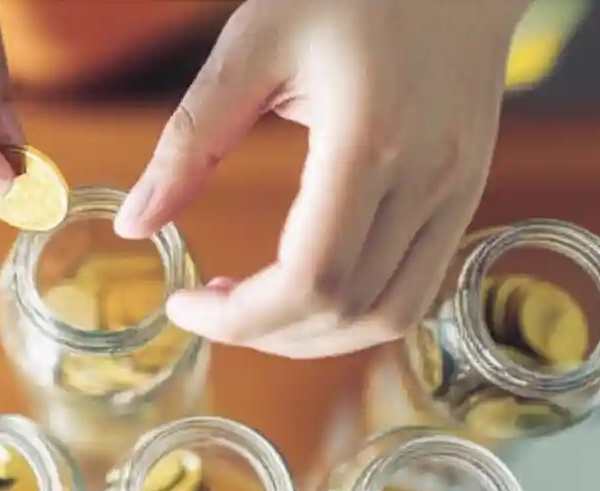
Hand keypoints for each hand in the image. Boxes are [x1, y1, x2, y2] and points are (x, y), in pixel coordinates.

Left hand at [115, 0, 529, 357]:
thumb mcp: (253, 46)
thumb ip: (189, 141)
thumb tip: (134, 227)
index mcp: (367, 142)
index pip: (310, 280)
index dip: (241, 318)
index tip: (187, 304)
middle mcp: (425, 181)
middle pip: (346, 312)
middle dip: (266, 333)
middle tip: (210, 308)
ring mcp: (456, 195)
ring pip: (389, 318)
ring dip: (313, 336)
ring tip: (256, 309)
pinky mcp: (465, 197)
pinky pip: (415, 291)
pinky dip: (355, 312)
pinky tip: (308, 287)